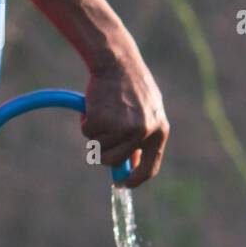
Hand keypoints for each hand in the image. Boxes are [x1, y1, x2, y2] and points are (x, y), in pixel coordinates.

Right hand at [82, 40, 167, 187]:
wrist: (117, 61)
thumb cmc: (131, 87)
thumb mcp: (147, 112)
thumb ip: (142, 138)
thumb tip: (128, 166)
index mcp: (159, 132)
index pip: (149, 169)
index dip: (134, 180)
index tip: (122, 185)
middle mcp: (143, 132)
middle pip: (114, 161)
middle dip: (103, 152)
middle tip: (103, 134)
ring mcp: (123, 127)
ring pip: (98, 148)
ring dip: (95, 133)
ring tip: (104, 111)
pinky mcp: (102, 119)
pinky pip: (87, 133)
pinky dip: (86, 121)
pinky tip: (96, 104)